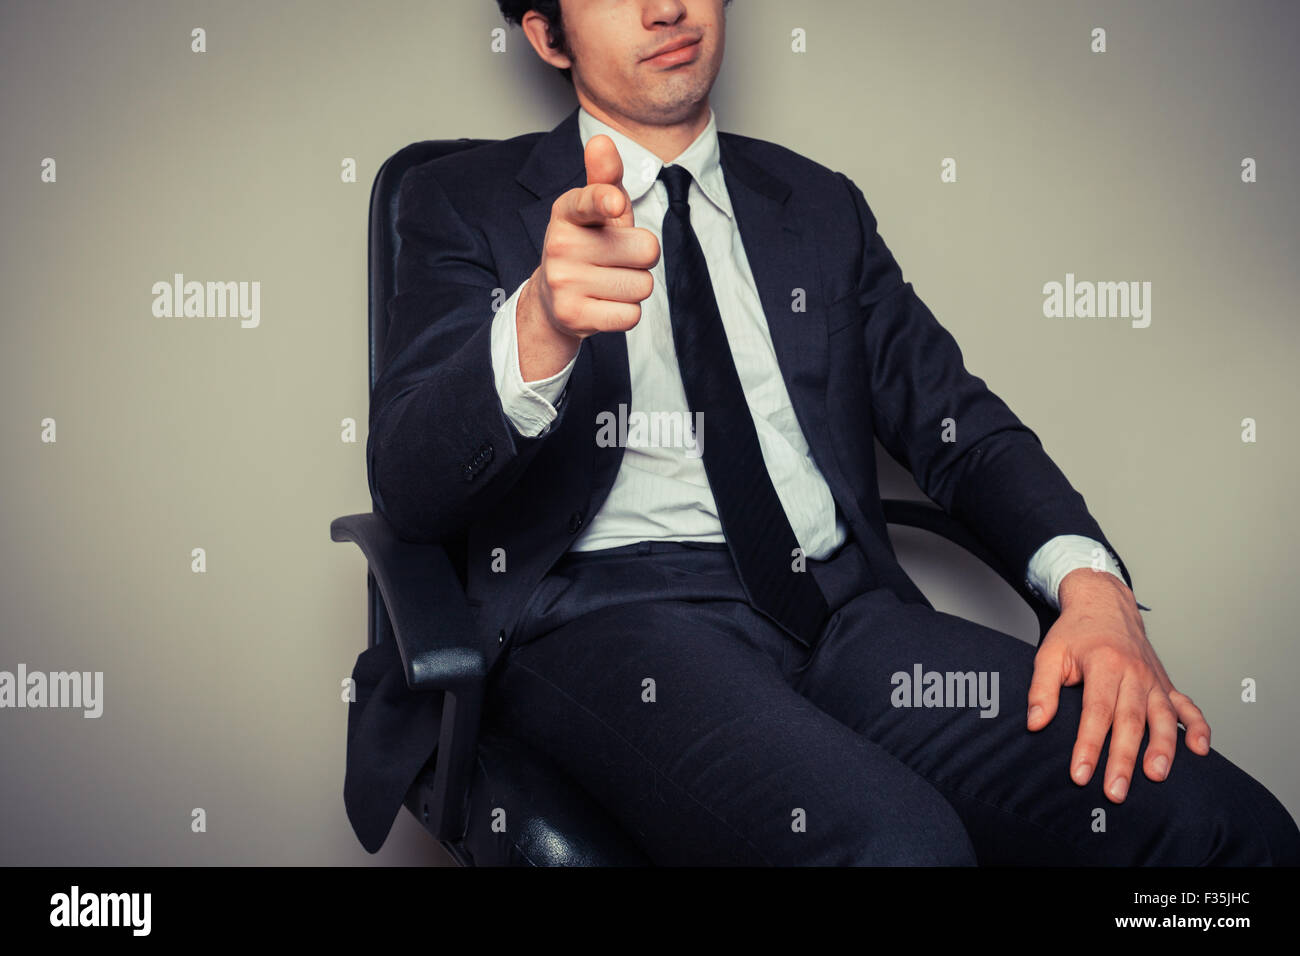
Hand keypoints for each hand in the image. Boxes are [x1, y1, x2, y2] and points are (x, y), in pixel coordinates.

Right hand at [516, 134, 660, 379]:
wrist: (552, 300)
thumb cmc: (587, 246)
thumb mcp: (597, 211)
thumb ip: (606, 178)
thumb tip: (602, 139)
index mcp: (567, 212)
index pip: (588, 201)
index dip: (605, 201)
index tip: (614, 203)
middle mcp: (560, 245)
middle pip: (646, 249)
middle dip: (642, 257)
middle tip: (617, 259)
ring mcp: (563, 282)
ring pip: (642, 285)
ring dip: (635, 286)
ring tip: (609, 282)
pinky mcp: (573, 316)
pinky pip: (631, 315)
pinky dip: (626, 312)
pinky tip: (605, 305)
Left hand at [1026, 568, 1210, 802]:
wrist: (1105, 604)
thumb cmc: (1075, 633)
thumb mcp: (1049, 654)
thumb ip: (1042, 689)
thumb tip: (1035, 723)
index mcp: (1104, 664)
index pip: (1097, 711)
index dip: (1089, 745)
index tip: (1081, 774)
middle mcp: (1134, 673)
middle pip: (1131, 721)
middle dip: (1123, 759)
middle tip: (1116, 791)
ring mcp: (1153, 680)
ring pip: (1162, 717)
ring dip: (1163, 748)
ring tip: (1156, 775)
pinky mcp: (1165, 684)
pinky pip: (1187, 706)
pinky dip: (1197, 726)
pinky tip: (1200, 749)